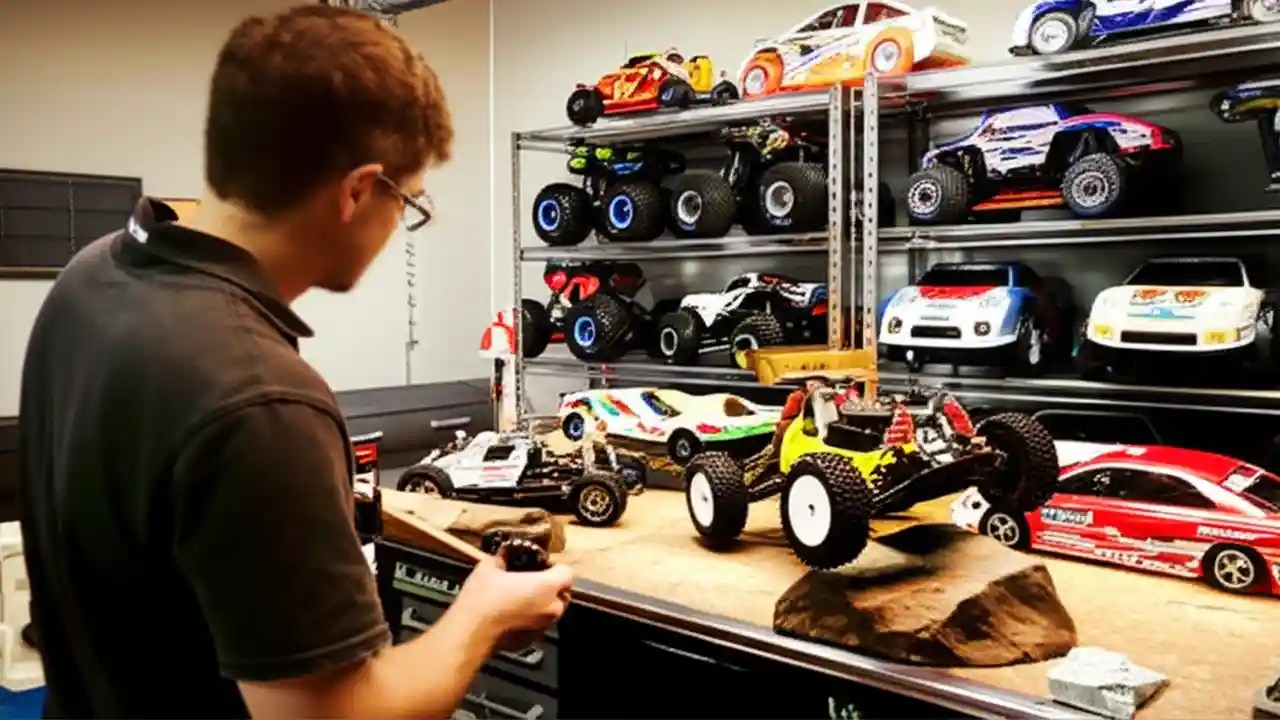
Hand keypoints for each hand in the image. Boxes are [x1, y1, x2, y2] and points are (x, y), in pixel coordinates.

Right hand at [451, 554, 572, 647]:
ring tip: (521, 599)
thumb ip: (504, 557)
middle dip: (552, 588)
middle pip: (563, 594)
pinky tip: (513, 616)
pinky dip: (531, 620)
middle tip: (531, 582)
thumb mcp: (490, 566)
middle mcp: (552, 608)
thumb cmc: (483, 596)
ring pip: (552, 611)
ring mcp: (543, 627)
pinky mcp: (532, 641)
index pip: (567, 573)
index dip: (555, 568)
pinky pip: (538, 626)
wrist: (469, 632)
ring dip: (542, 604)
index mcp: (547, 586)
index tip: (540, 567)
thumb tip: (505, 554)